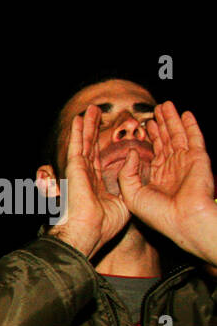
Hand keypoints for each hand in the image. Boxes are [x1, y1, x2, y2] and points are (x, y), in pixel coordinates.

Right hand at [50, 105, 130, 259]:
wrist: (89, 231)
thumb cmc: (105, 224)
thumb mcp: (126, 200)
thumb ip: (130, 179)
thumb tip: (135, 158)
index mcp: (98, 184)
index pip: (101, 159)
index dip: (105, 145)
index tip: (110, 133)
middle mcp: (88, 176)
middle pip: (92, 147)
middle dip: (94, 130)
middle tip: (97, 113)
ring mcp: (80, 171)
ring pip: (84, 143)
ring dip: (86, 125)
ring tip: (90, 109)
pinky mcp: (75, 168)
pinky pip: (77, 146)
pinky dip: (77, 132)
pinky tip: (79, 119)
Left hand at [119, 101, 216, 265]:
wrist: (183, 220)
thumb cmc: (157, 214)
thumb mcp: (131, 194)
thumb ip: (127, 172)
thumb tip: (131, 151)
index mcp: (156, 177)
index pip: (152, 152)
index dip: (148, 138)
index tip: (143, 125)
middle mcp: (171, 168)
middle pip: (165, 140)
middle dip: (160, 124)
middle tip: (154, 110)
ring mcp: (185, 162)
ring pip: (177, 135)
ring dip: (172, 120)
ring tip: (165, 105)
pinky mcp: (198, 158)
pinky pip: (194, 138)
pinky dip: (190, 125)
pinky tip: (185, 114)